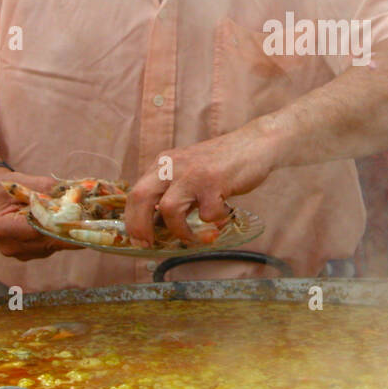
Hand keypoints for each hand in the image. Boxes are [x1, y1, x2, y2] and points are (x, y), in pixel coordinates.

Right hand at [0, 169, 83, 259]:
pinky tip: (67, 225)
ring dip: (67, 233)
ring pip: (52, 246)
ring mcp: (17, 253)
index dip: (62, 226)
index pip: (37, 230)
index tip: (84, 222)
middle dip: (71, 230)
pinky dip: (59, 236)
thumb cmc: (8, 187)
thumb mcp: (26, 181)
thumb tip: (79, 192)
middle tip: (95, 223)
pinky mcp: (26, 255)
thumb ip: (51, 189)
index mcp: (2, 227)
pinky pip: (49, 247)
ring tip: (84, 221)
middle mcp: (9, 245)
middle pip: (48, 241)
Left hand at [123, 129, 277, 247]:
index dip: (132, 219)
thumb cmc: (222, 163)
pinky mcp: (214, 182)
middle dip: (139, 226)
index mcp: (163, 163)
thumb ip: (174, 191)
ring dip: (179, 230)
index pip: (135, 192)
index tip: (138, 238)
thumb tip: (157, 224)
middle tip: (148, 244)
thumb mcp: (189, 172)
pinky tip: (223, 214)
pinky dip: (213, 221)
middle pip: (140, 196)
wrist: (254, 144)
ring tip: (192, 237)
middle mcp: (173, 165)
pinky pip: (205, 214)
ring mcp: (193, 173)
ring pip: (168, 208)